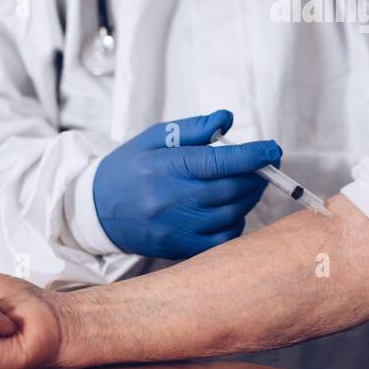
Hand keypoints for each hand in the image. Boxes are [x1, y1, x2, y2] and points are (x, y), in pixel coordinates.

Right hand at [93, 109, 281, 259]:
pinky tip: (230, 209)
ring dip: (248, 198)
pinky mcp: (178, 249)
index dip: (253, 156)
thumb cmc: (129, 168)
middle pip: (230, 189)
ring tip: (247, 183)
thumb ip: (194, 128)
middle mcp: (170, 200)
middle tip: (263, 165)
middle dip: (255, 176)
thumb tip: (228, 118)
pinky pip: (221, 240)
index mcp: (165, 167)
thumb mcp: (155, 138)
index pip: (218, 162)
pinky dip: (235, 223)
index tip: (274, 149)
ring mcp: (175, 228)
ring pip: (230, 214)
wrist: (94, 210)